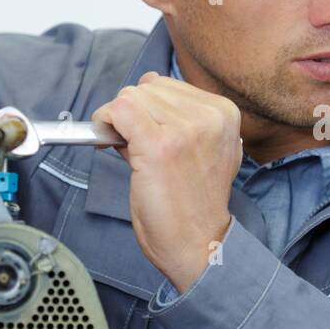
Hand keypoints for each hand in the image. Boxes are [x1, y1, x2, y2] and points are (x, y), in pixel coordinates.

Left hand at [90, 71, 241, 291]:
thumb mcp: (205, 150)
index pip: (167, 85)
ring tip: (131, 152)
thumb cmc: (195, 203)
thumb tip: (139, 96)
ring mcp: (184, 130)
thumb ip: (181, 120)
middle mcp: (209, 117)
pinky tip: (108, 143)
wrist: (198, 244)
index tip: (143, 131)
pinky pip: (119, 111)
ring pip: (130, 97)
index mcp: (225, 113)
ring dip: (118, 121)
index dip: (146, 107)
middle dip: (132, 114)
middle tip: (134, 146)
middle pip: (146, 88)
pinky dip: (104, 123)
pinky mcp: (158, 146)